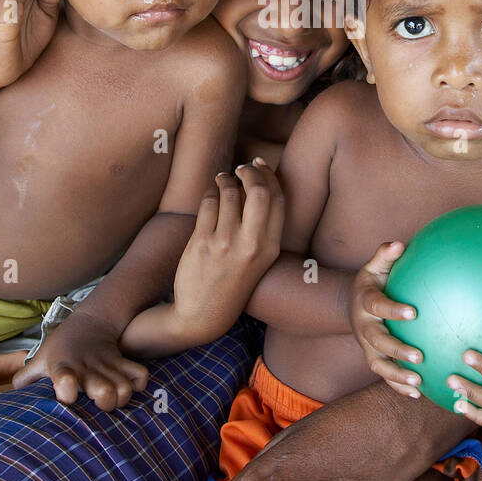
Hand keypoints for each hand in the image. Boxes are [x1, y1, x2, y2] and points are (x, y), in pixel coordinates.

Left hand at [12, 305, 149, 410]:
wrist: (90, 320)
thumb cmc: (60, 347)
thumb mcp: (41, 358)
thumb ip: (25, 378)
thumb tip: (6, 399)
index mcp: (62, 367)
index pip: (63, 377)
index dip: (66, 387)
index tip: (67, 394)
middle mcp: (86, 367)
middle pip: (103, 389)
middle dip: (104, 401)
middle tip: (98, 403)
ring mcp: (106, 365)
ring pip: (123, 387)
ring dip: (121, 398)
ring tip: (112, 400)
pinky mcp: (123, 362)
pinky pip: (139, 375)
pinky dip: (138, 385)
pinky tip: (128, 388)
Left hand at [172, 159, 283, 335]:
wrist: (203, 315)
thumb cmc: (232, 282)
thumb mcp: (258, 260)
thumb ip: (262, 228)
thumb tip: (258, 183)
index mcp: (271, 248)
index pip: (278, 199)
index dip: (270, 175)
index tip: (260, 164)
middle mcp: (252, 245)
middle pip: (258, 191)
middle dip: (249, 171)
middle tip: (241, 168)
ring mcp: (226, 244)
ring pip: (229, 193)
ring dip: (224, 180)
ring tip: (222, 180)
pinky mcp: (203, 243)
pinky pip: (208, 204)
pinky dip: (209, 193)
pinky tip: (210, 196)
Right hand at [348, 240, 424, 397]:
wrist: (352, 304)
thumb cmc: (373, 282)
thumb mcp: (375, 266)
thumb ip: (385, 255)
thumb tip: (399, 243)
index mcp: (365, 302)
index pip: (377, 306)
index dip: (393, 310)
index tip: (413, 312)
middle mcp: (364, 327)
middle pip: (377, 342)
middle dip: (396, 351)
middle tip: (419, 357)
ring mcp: (367, 346)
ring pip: (378, 365)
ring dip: (397, 375)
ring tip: (419, 382)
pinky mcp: (373, 358)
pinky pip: (384, 376)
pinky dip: (398, 386)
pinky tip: (419, 393)